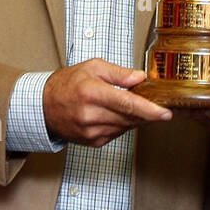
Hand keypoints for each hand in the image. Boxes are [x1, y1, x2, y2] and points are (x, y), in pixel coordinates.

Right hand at [42, 58, 170, 146]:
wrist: (43, 106)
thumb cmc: (67, 83)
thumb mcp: (93, 67)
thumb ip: (119, 73)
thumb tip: (140, 77)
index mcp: (92, 93)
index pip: (127, 104)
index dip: (149, 110)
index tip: (165, 113)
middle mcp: (90, 115)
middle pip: (130, 118)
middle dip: (146, 112)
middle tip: (155, 104)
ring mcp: (90, 131)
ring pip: (126, 127)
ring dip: (134, 118)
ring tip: (129, 105)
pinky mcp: (92, 142)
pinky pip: (117, 134)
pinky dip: (123, 124)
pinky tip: (116, 114)